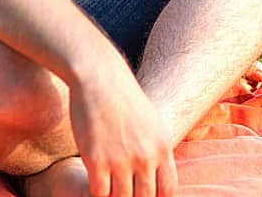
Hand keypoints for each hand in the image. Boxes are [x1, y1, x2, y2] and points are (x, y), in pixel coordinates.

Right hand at [68, 57, 176, 196]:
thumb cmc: (123, 98)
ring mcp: (121, 160)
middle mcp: (145, 157)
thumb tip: (159, 173)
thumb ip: (157, 149)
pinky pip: (99, 193)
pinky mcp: (96, 159)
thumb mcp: (152, 122)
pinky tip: (94, 186)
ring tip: (109, 190)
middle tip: (124, 193)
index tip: (144, 195)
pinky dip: (97, 195)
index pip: (167, 191)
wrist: (99, 77)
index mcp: (162, 147)